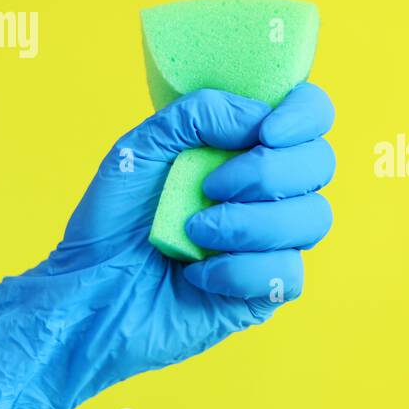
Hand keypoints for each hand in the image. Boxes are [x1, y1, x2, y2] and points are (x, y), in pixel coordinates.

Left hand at [0, 84, 335, 408]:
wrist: (88, 293)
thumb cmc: (113, 222)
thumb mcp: (142, 149)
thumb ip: (196, 115)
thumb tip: (256, 116)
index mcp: (248, 148)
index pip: (313, 115)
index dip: (304, 117)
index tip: (264, 133)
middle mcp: (271, 192)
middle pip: (320, 164)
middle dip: (265, 173)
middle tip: (208, 188)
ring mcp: (274, 242)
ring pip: (312, 219)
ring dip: (248, 223)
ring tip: (193, 232)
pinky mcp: (268, 292)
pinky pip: (288, 273)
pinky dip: (237, 272)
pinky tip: (197, 274)